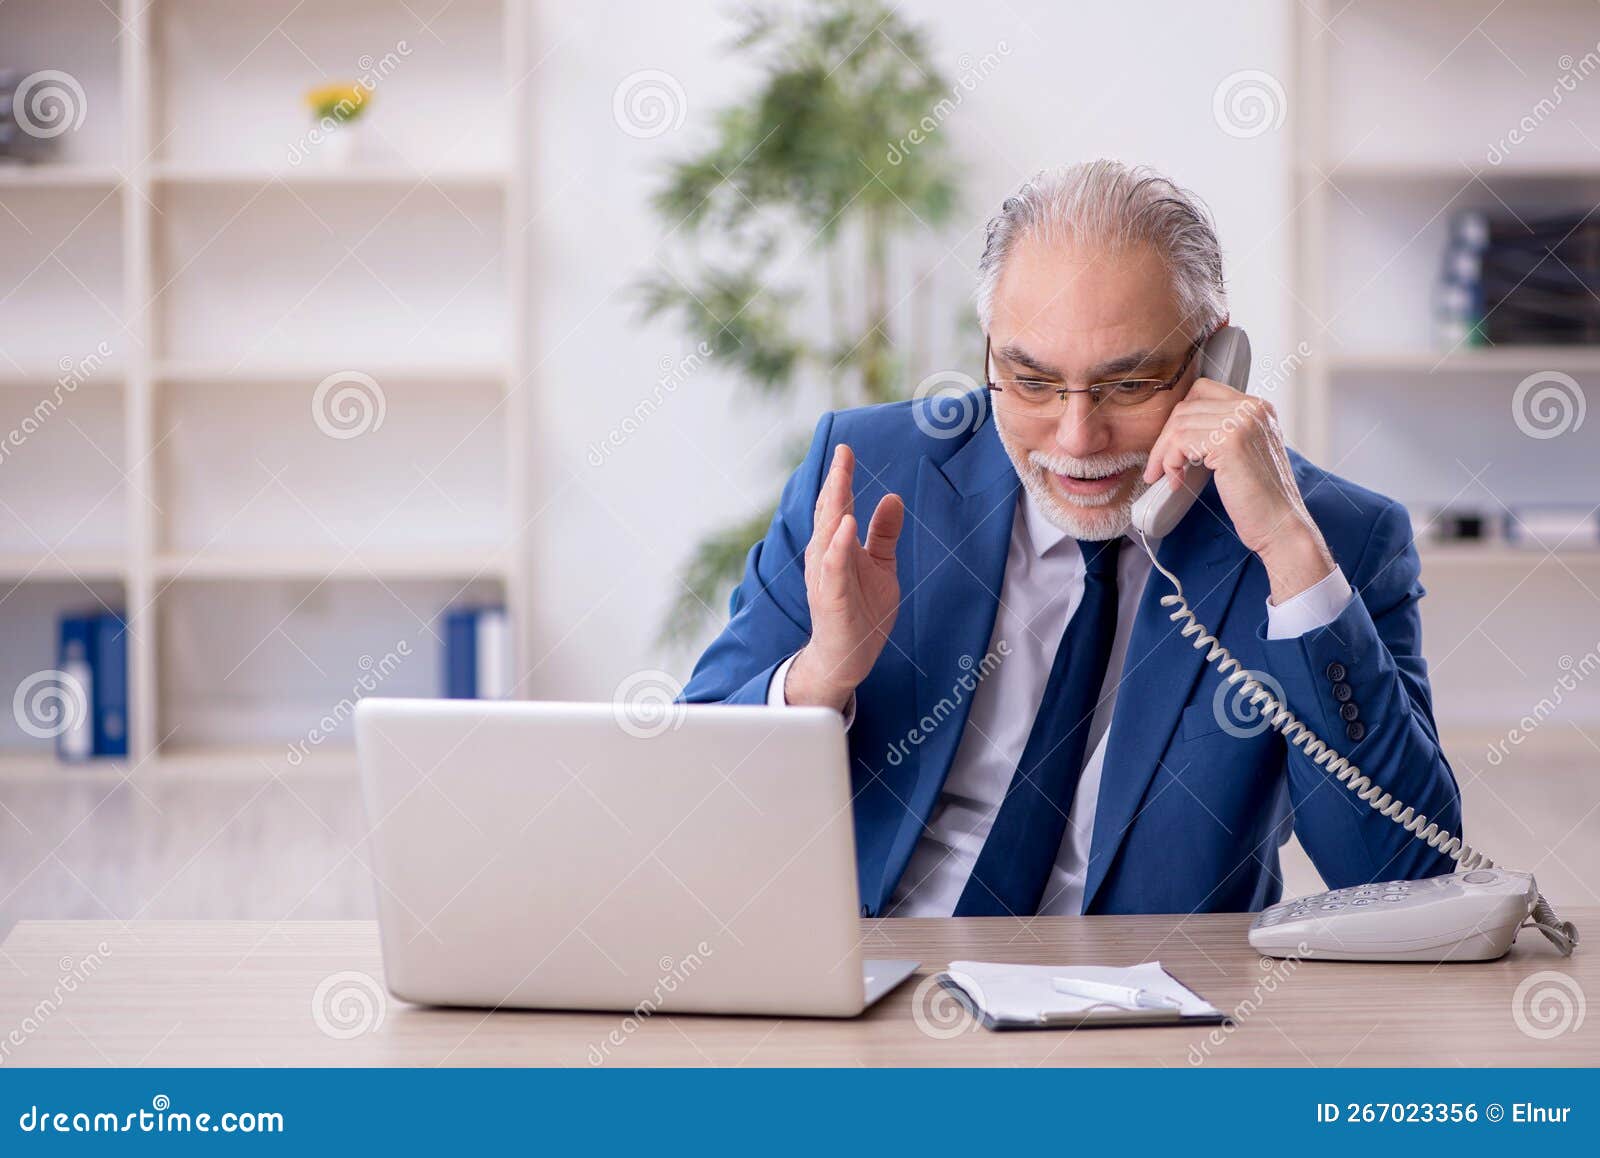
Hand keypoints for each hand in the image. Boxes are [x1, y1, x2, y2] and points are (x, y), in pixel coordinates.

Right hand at [786, 444, 904, 711]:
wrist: (849, 655)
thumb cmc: (862, 609)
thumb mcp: (881, 565)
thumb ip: (883, 533)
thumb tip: (893, 497)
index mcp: (836, 545)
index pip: (837, 505)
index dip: (841, 477)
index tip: (846, 449)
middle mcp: (825, 556)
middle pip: (829, 513)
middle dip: (835, 482)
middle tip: (842, 453)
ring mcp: (826, 576)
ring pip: (827, 535)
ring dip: (834, 507)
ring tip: (840, 480)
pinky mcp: (832, 596)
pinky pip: (833, 567)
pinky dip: (839, 546)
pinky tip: (846, 527)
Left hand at [1141, 379, 1335, 602]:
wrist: (1281, 525)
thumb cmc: (1259, 498)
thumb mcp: (1243, 453)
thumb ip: (1221, 433)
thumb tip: (1177, 430)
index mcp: (1258, 407)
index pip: (1203, 390)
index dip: (1180, 417)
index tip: (1171, 445)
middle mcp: (1252, 408)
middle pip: (1187, 407)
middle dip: (1165, 439)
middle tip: (1157, 468)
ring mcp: (1242, 421)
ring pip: (1179, 424)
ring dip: (1163, 454)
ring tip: (1166, 477)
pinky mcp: (1229, 441)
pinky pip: (1180, 441)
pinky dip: (1169, 463)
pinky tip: (1176, 482)